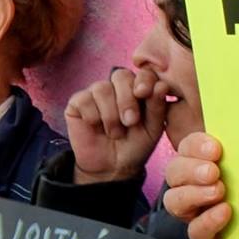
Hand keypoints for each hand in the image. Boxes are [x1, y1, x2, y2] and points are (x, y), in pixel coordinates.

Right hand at [65, 65, 165, 182]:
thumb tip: (161, 85)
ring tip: (115, 132)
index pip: (141, 72)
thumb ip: (157, 107)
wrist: (112, 166)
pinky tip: (96, 127)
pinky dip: (92, 116)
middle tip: (130, 122)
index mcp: (138, 88)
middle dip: (126, 99)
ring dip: (110, 114)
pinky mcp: (76, 104)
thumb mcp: (153, 128)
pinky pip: (83, 100)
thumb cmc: (135, 145)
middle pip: (120, 76)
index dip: (143, 80)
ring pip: (101, 88)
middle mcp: (116, 87)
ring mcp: (95, 94)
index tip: (144, 94)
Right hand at [164, 132, 228, 238]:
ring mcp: (200, 215)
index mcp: (210, 165)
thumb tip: (232, 130)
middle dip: (188, 170)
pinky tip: (223, 213)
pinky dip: (206, 221)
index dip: (195, 146)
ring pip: (174, 202)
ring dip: (191, 194)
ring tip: (217, 192)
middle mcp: (199, 187)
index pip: (188, 148)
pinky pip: (194, 232)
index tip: (215, 149)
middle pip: (173, 173)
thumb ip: (238, 154)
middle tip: (212, 172)